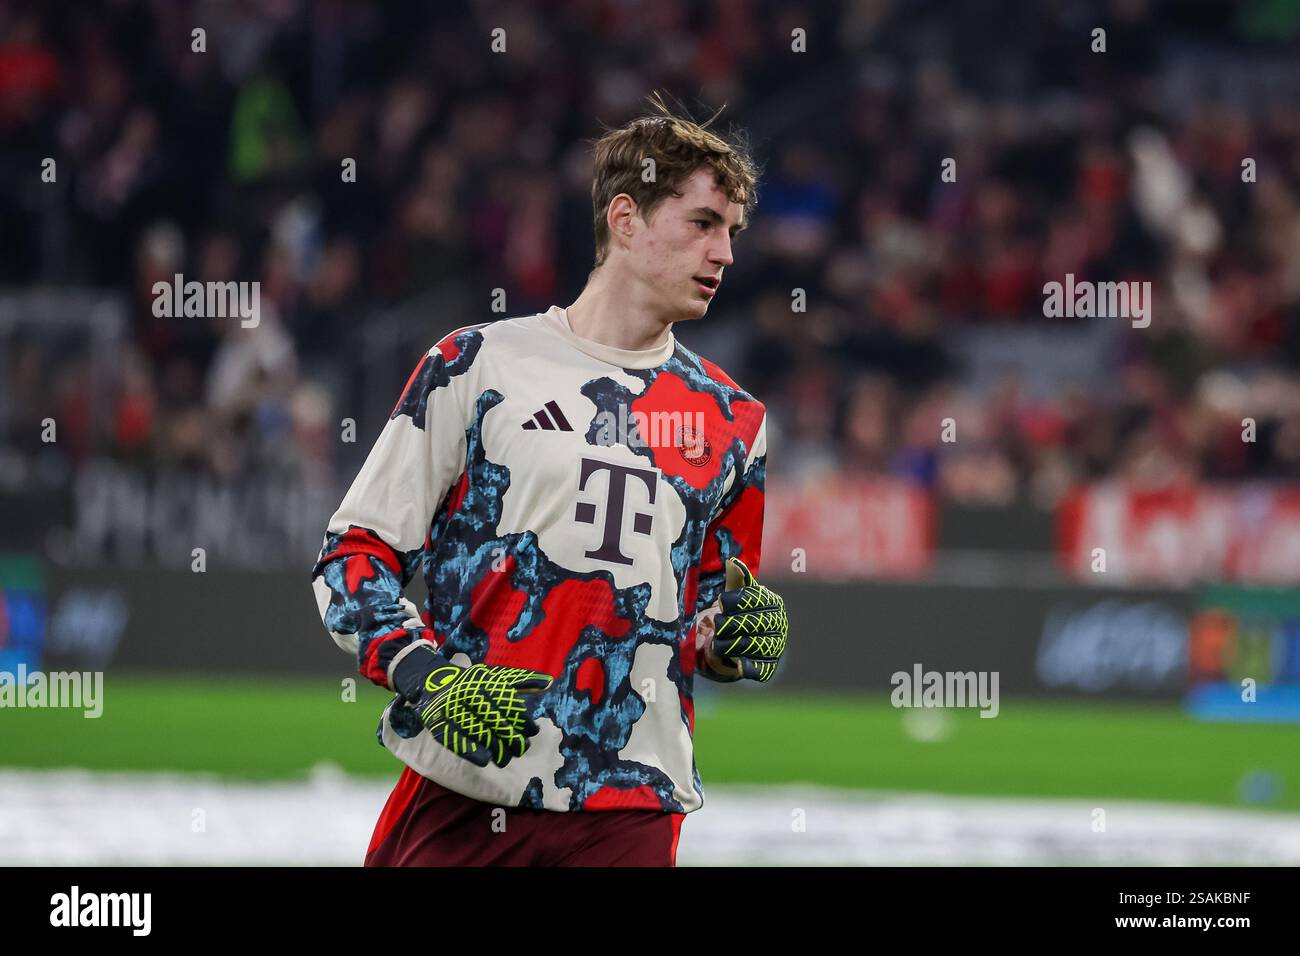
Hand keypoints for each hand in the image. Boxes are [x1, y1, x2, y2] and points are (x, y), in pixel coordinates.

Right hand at [391, 645, 552, 766]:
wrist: (429, 678)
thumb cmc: (470, 681)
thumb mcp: (494, 677)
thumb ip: (521, 681)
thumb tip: (549, 682)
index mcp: (483, 681)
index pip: (507, 702)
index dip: (522, 719)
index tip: (533, 732)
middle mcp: (467, 692)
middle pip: (493, 718)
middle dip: (510, 736)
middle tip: (522, 749)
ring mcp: (450, 706)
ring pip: (476, 730)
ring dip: (493, 747)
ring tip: (506, 758)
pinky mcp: (436, 721)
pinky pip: (453, 738)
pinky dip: (469, 750)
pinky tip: (484, 761)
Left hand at [710, 558, 787, 682]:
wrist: (746, 641)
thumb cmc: (740, 612)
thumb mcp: (737, 595)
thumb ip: (736, 579)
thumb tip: (732, 561)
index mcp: (773, 603)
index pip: (755, 600)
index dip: (735, 601)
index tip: (721, 602)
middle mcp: (779, 624)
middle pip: (751, 623)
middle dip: (729, 624)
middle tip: (717, 624)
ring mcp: (776, 646)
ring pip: (751, 645)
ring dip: (729, 644)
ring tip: (717, 642)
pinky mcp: (769, 666)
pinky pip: (758, 668)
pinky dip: (747, 666)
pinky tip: (736, 663)